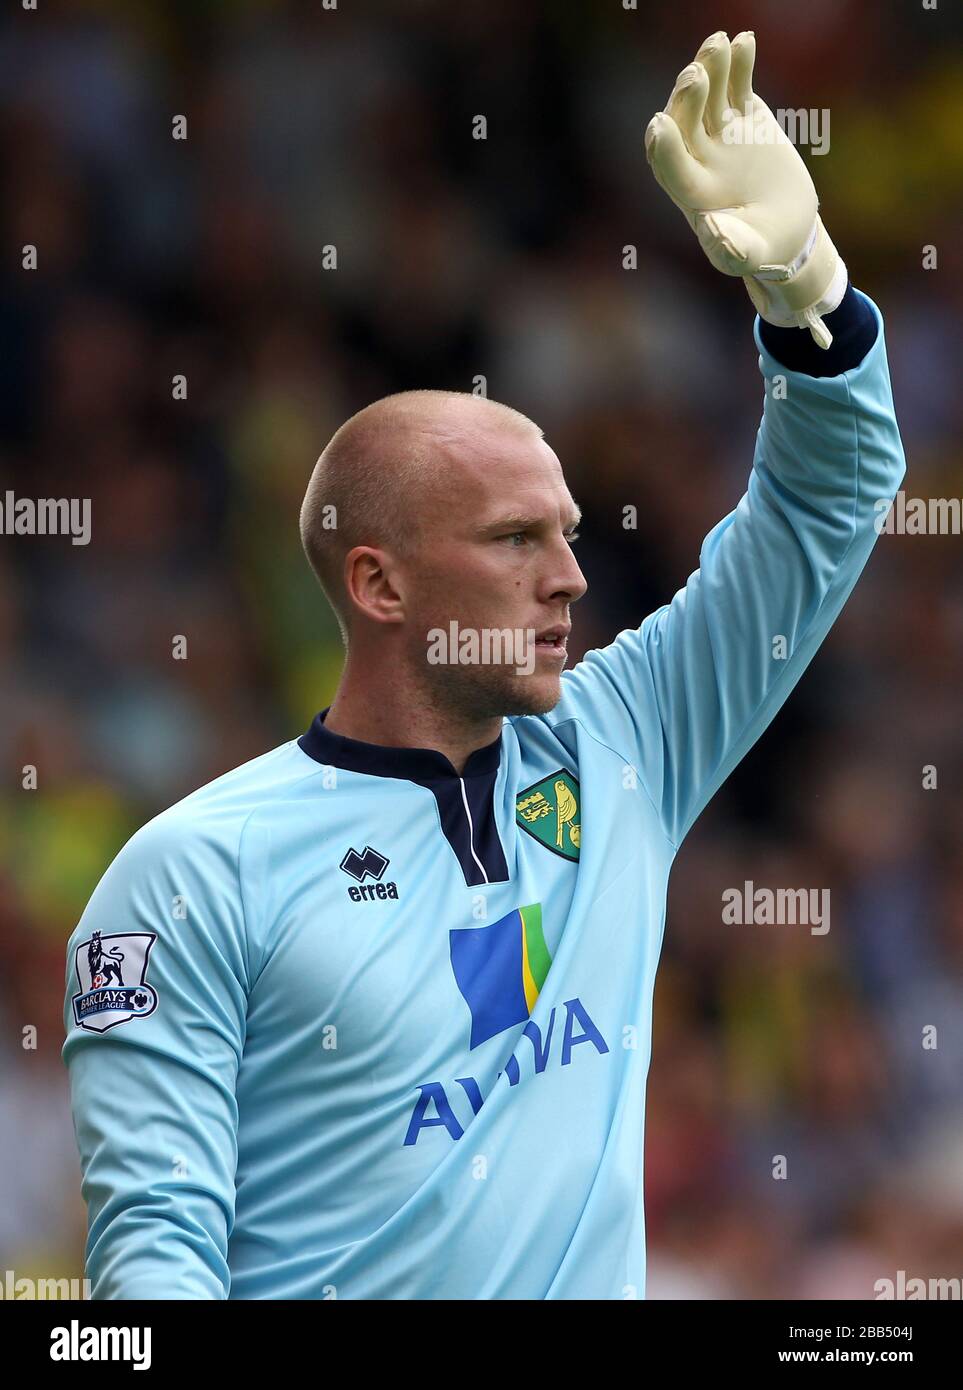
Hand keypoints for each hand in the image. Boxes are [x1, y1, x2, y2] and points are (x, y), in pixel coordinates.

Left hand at [645, 31, 846, 347]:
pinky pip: (738, 84)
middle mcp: (698, 158)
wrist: (786, 227)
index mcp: (692, 193)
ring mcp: (719, 133)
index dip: (663, 147)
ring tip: (718, 45)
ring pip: (707, 95)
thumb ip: (729, 247)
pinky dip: (740, 63)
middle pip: (684, 122)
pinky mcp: (743, 115)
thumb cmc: (760, 248)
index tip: (659, 124)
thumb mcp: (748, 255)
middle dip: (686, 99)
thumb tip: (709, 226)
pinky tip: (745, 41)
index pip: (669, 166)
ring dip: (710, 69)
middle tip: (695, 75)